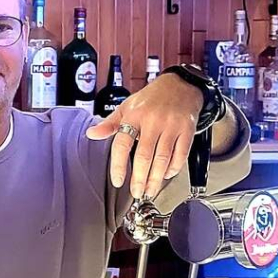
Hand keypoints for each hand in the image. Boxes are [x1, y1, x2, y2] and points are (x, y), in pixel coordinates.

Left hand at [86, 73, 202, 200]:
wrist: (180, 85)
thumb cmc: (152, 98)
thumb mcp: (127, 107)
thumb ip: (110, 124)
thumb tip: (91, 134)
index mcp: (134, 116)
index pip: (123, 144)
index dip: (119, 165)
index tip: (118, 181)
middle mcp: (153, 121)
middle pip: (144, 155)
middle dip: (140, 179)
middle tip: (137, 192)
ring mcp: (171, 126)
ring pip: (163, 158)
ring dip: (156, 178)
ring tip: (150, 190)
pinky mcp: (186, 130)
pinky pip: (180, 154)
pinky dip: (173, 168)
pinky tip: (167, 175)